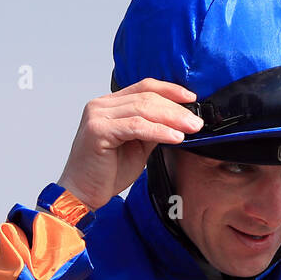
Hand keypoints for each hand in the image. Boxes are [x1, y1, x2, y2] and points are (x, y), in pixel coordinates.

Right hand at [56, 79, 204, 209]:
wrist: (83, 192)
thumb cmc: (106, 172)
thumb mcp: (137, 146)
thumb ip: (153, 130)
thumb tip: (178, 121)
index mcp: (110, 105)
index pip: (144, 87)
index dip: (170, 90)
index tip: (191, 99)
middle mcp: (101, 105)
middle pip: (146, 97)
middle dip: (176, 108)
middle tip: (196, 121)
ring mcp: (97, 116)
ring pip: (142, 109)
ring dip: (171, 118)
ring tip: (191, 128)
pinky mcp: (98, 130)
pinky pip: (135, 126)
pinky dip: (158, 131)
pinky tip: (174, 137)